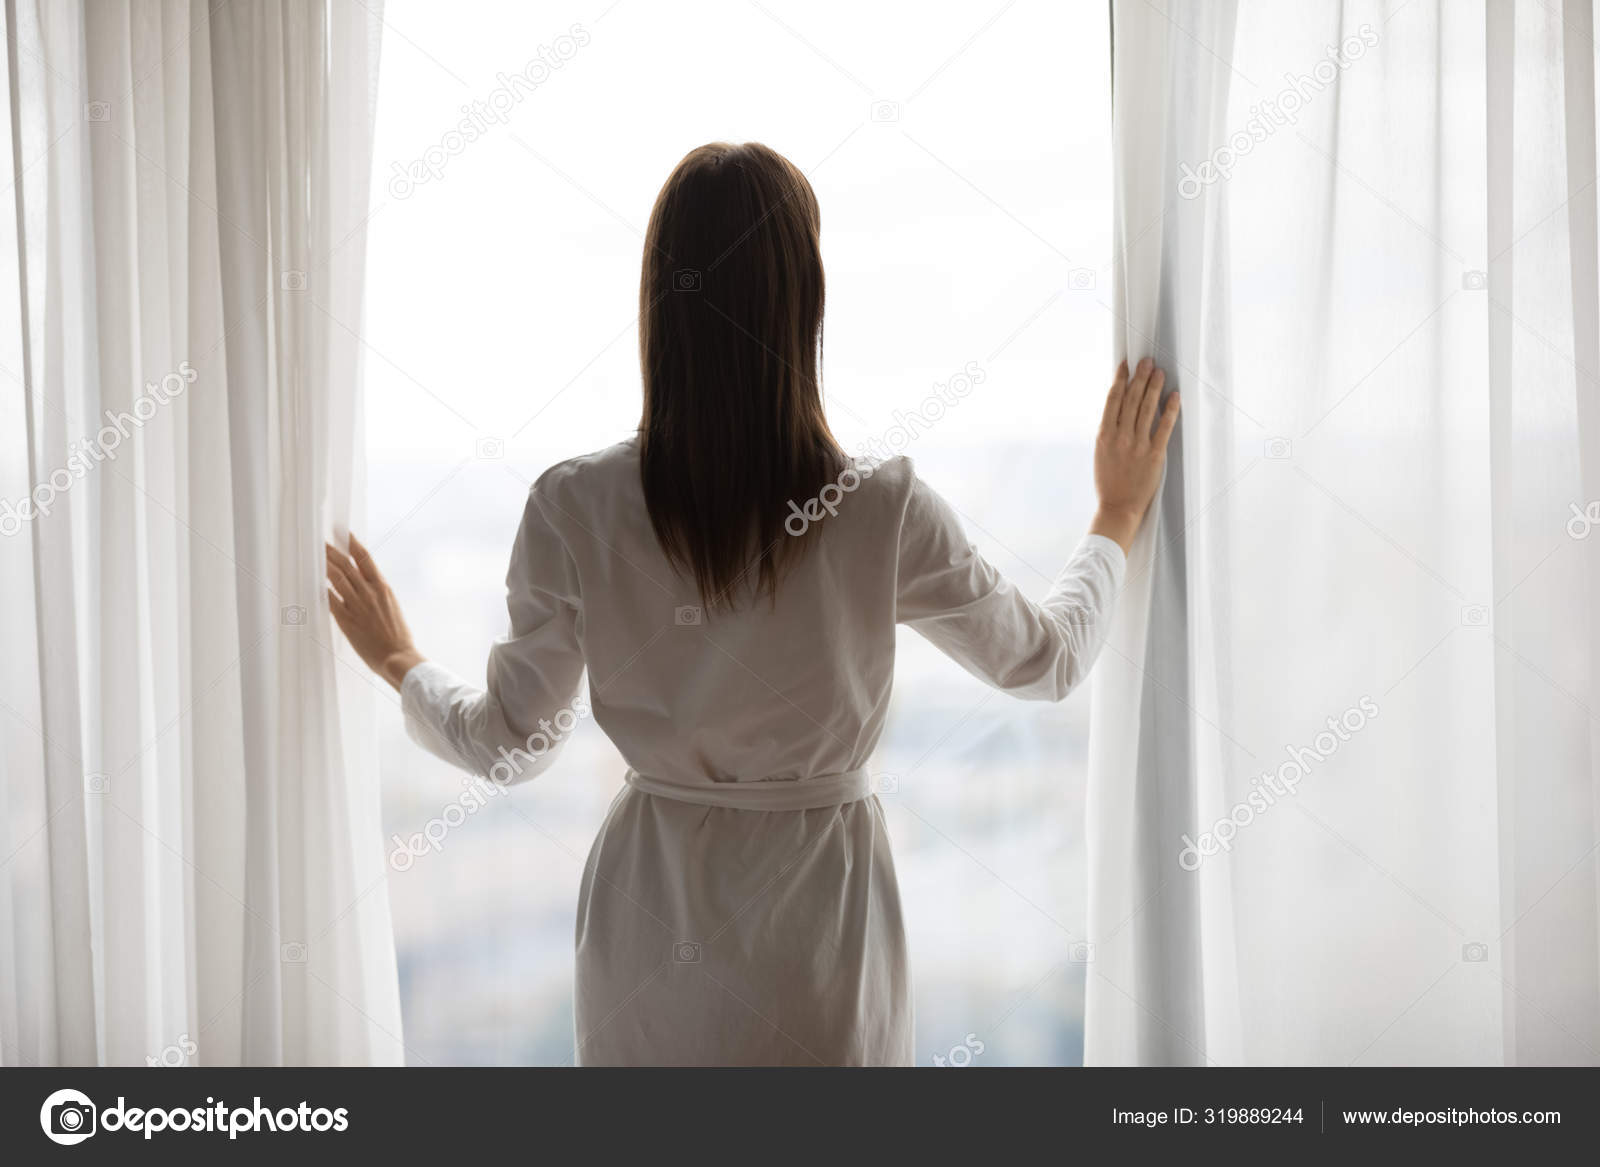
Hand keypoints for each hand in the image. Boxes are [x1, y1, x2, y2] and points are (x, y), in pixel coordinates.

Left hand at [325, 533, 423, 690]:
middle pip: (347, 564)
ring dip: (324, 565)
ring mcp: (357, 605)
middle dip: (332, 551)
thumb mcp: (392, 608)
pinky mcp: (347, 620)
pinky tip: (313, 581)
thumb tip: (366, 587)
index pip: (366, 559)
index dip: (353, 544)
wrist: (398, 657)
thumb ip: (378, 596)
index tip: (344, 533)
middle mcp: (370, 592)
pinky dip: (321, 588)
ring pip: (337, 578)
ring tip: (314, 556)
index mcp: (383, 588)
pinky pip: (330, 599)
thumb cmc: (398, 637)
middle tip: (321, 541)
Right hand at [1089, 357, 1179, 552]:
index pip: (1113, 400)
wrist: (1118, 507)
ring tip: (1160, 372)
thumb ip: (1109, 430)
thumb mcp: (1100, 452)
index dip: (1120, 380)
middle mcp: (1120, 436)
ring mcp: (1137, 445)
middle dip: (1139, 377)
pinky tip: (1174, 396)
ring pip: (1147, 409)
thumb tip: (1117, 408)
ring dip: (1154, 388)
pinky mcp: (1154, 455)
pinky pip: (1164, 427)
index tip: (1125, 365)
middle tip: (1147, 361)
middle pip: (1131, 400)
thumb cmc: (1108, 481)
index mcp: (1104, 435)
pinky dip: (1170, 410)